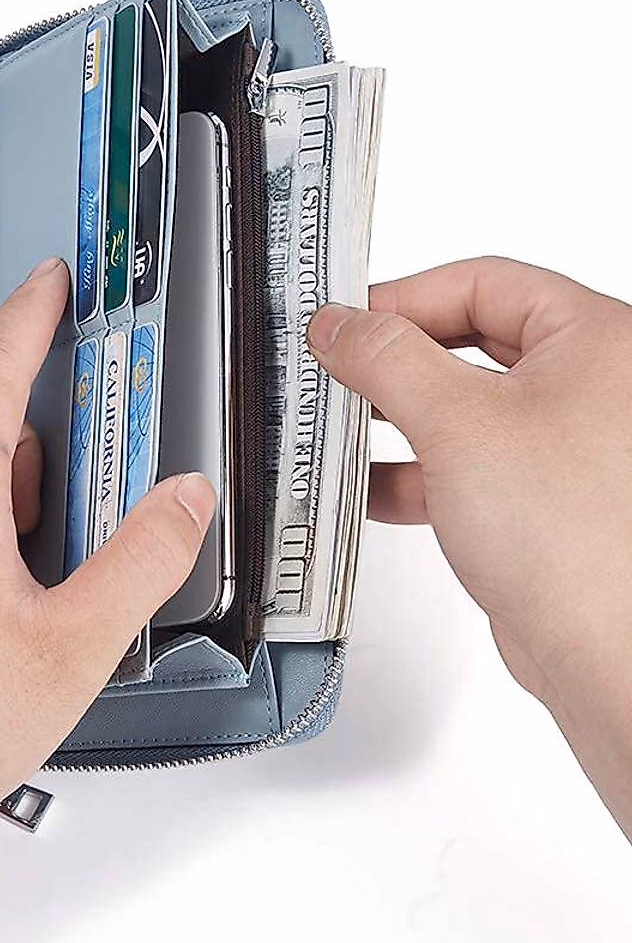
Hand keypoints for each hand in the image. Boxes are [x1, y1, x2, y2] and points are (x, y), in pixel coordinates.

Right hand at [307, 256, 631, 836]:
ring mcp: (570, 447)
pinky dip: (418, 469)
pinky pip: (469, 464)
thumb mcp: (456, 421)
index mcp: (600, 341)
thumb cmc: (579, 542)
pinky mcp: (545, 501)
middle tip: (338, 366)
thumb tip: (340, 324)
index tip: (344, 322)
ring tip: (341, 424)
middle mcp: (594, 388)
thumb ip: (387, 358)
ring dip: (400, 417)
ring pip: (467, 407)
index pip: (484, 283)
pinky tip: (375, 486)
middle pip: (473, 341)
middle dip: (397, 358)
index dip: (404, 298)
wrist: (611, 659)